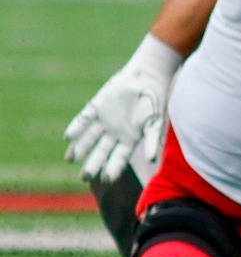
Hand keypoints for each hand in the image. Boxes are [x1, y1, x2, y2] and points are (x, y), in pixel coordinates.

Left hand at [64, 39, 178, 180]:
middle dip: (92, 165)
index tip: (106, 180)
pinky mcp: (96, 107)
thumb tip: (152, 160)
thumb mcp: (155, 123)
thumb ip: (152, 141)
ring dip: (80, 148)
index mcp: (129, 139)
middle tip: (84, 178)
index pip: (119, 158)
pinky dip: (77, 128)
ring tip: (70, 159)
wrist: (148, 77)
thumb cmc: (155, 101)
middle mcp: (114, 133)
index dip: (113, 169)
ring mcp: (104, 120)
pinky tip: (69, 138)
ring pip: (89, 138)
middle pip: (100, 152)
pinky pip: (84, 119)